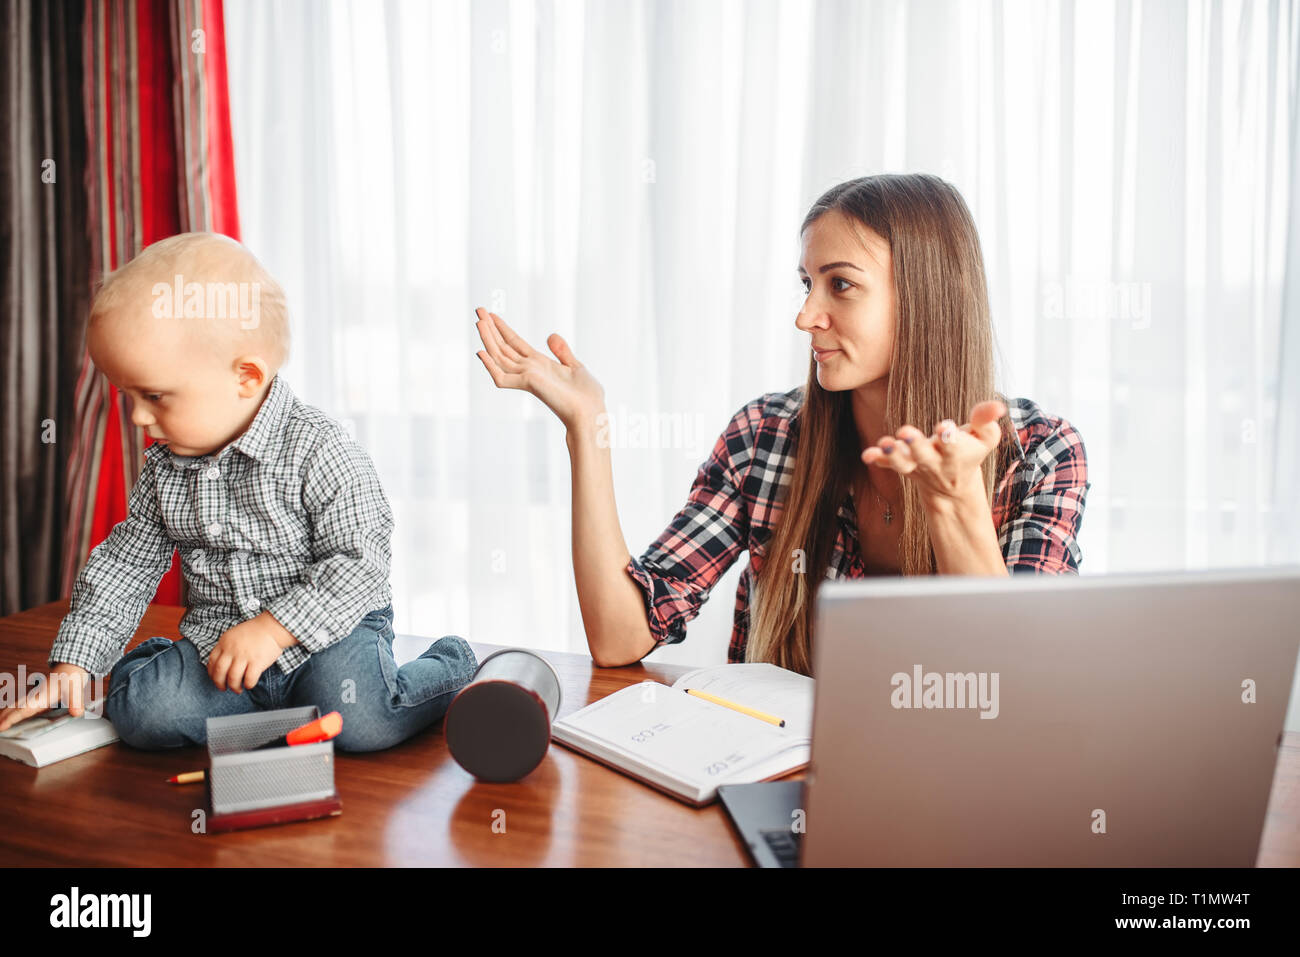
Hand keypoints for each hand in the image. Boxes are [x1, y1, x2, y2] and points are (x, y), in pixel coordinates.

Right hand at [0, 662, 91, 729]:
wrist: (71, 666)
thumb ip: (76, 701)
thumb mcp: (76, 688)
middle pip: (15, 708)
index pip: (23, 709)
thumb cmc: (71, 676)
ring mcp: (35, 696)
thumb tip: (76, 713)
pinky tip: (13, 715)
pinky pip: (22, 705)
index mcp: (42, 696)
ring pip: (17, 706)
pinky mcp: (38, 697)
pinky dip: (14, 711)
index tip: (1, 726)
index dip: (12, 718)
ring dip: (7, 714)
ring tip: (0, 723)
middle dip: (4, 717)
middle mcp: (35, 696)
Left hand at [208, 614, 290, 692]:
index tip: (216, 678)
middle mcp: (232, 650)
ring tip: (238, 689)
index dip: (212, 673)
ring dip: (234, 687)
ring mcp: (244, 656)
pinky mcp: (257, 662)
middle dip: (219, 684)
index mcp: (225, 642)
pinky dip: (248, 685)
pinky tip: (249, 684)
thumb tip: (222, 663)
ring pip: (233, 678)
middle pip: (219, 672)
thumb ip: (226, 647)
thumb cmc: (255, 631)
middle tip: (223, 688)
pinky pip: (249, 679)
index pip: (212, 661)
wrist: (272, 627)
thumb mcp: (234, 634)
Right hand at [473, 307, 606, 431]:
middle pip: (504, 347)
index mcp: (540, 364)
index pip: (515, 343)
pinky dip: (490, 366)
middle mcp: (530, 370)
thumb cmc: (587, 396)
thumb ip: (561, 352)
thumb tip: (551, 335)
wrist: (592, 413)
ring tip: (478, 321)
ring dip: (488, 339)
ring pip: (500, 357)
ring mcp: (527, 378)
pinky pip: (502, 377)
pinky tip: (481, 352)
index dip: (503, 329)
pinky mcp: (529, 385)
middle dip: (491, 329)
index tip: (492, 315)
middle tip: (479, 310)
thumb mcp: (575, 366)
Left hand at [861, 400, 1006, 507]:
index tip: (945, 428)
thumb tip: (999, 406)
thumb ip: (987, 420)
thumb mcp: (983, 438)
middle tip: (905, 431)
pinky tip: (866, 454)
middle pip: (923, 454)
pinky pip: (886, 464)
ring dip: (893, 454)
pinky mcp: (901, 465)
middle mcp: (933, 461)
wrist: (952, 486)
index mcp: (955, 453)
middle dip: (915, 443)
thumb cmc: (969, 452)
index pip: (953, 445)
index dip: (949, 437)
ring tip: (886, 443)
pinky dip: (877, 459)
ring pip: (902, 463)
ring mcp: (915, 465)